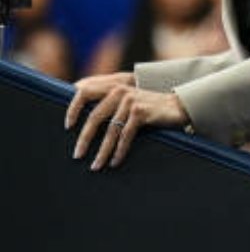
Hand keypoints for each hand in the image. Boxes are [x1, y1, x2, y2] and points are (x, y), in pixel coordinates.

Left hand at [65, 72, 189, 169]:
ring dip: (102, 152)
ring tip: (96, 166)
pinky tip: (115, 162)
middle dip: (84, 139)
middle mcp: (120, 90)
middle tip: (77, 155)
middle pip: (94, 117)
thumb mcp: (128, 101)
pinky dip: (119, 151)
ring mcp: (131, 101)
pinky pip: (125, 135)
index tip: (68, 127)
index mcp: (113, 86)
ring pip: (110, 131)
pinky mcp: (141, 112)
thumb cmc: (150, 107)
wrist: (179, 106)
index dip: (72, 108)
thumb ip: (110, 104)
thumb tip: (85, 121)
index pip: (84, 92)